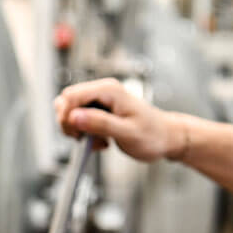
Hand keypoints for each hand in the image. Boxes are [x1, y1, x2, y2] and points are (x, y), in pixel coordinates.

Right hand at [54, 78, 184, 163]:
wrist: (166, 138)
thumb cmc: (153, 135)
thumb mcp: (127, 133)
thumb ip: (100, 123)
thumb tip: (75, 117)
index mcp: (109, 90)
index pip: (71, 95)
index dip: (67, 116)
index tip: (76, 134)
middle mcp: (103, 91)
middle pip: (67, 102)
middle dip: (70, 124)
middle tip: (85, 139)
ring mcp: (101, 101)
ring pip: (71, 111)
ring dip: (77, 130)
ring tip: (97, 141)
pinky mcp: (100, 111)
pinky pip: (80, 120)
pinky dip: (84, 133)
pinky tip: (101, 141)